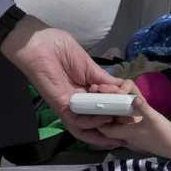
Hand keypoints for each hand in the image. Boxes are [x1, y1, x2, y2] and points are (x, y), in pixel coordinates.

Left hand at [0, 16, 124, 147]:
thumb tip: (121, 89)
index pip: (103, 108)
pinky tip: (104, 116)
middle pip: (95, 123)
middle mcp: (77, 101)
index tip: (133, 113)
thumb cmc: (58, 47)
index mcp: (84, 90)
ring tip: (120, 123)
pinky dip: (91, 122)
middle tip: (130, 128)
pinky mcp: (60, 104)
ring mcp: (68, 105)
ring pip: (86, 127)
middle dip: (112, 129)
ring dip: (104, 128)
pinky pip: (75, 120)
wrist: (36, 41)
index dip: (117, 113)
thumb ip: (103, 79)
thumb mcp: (87, 64)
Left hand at [98, 94, 170, 157]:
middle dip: (103, 118)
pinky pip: (123, 132)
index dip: (98, 119)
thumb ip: (142, 107)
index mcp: (126, 133)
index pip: (104, 129)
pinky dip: (120, 124)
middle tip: (100, 104)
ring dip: (111, 121)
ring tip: (110, 107)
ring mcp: (131, 140)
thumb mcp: (153, 117)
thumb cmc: (163, 133)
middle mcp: (126, 138)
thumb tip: (134, 97)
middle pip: (108, 129)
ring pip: (115, 131)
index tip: (95, 106)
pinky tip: (123, 115)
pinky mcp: (137, 140)